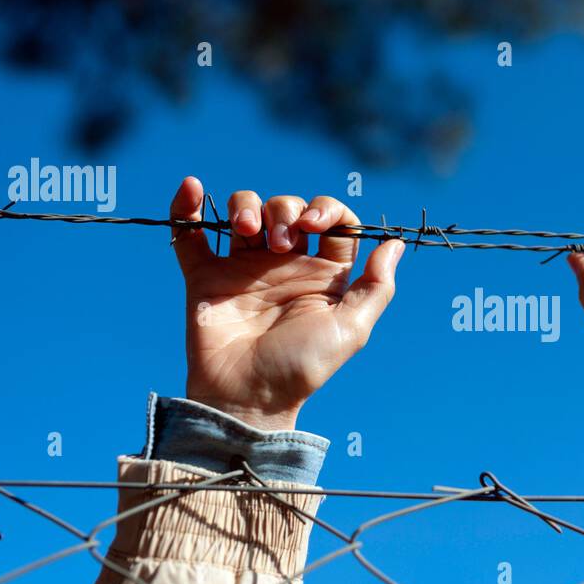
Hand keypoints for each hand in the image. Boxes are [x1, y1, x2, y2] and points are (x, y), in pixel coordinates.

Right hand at [169, 176, 404, 430]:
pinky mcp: (205, 276)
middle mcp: (284, 265)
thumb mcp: (351, 328)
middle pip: (288, 208)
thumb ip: (376, 286)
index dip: (327, 209)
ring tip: (246, 231)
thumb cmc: (301, 367)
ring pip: (245, 210)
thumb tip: (396, 243)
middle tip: (280, 244)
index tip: (314, 224)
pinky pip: (191, 233)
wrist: (247, 396)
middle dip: (285, 209)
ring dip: (245, 205)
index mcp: (323, 274)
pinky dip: (187, 207)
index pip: (332, 221)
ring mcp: (243, 268)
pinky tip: (192, 188)